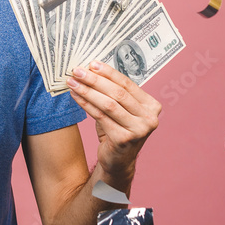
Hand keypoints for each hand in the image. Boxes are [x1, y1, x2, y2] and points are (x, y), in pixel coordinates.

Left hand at [66, 61, 160, 177]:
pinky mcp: (124, 139)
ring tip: (73, 82)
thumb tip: (92, 69)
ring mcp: (139, 130)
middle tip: (78, 71)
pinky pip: (100, 117)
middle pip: (118, 93)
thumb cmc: (118, 130)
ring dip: (88, 91)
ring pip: (108, 104)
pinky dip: (86, 104)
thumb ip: (114, 92)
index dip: (108, 72)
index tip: (91, 64)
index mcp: (152, 106)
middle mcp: (149, 118)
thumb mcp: (120, 110)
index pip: (127, 84)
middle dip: (95, 80)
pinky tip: (75, 96)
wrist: (118, 160)